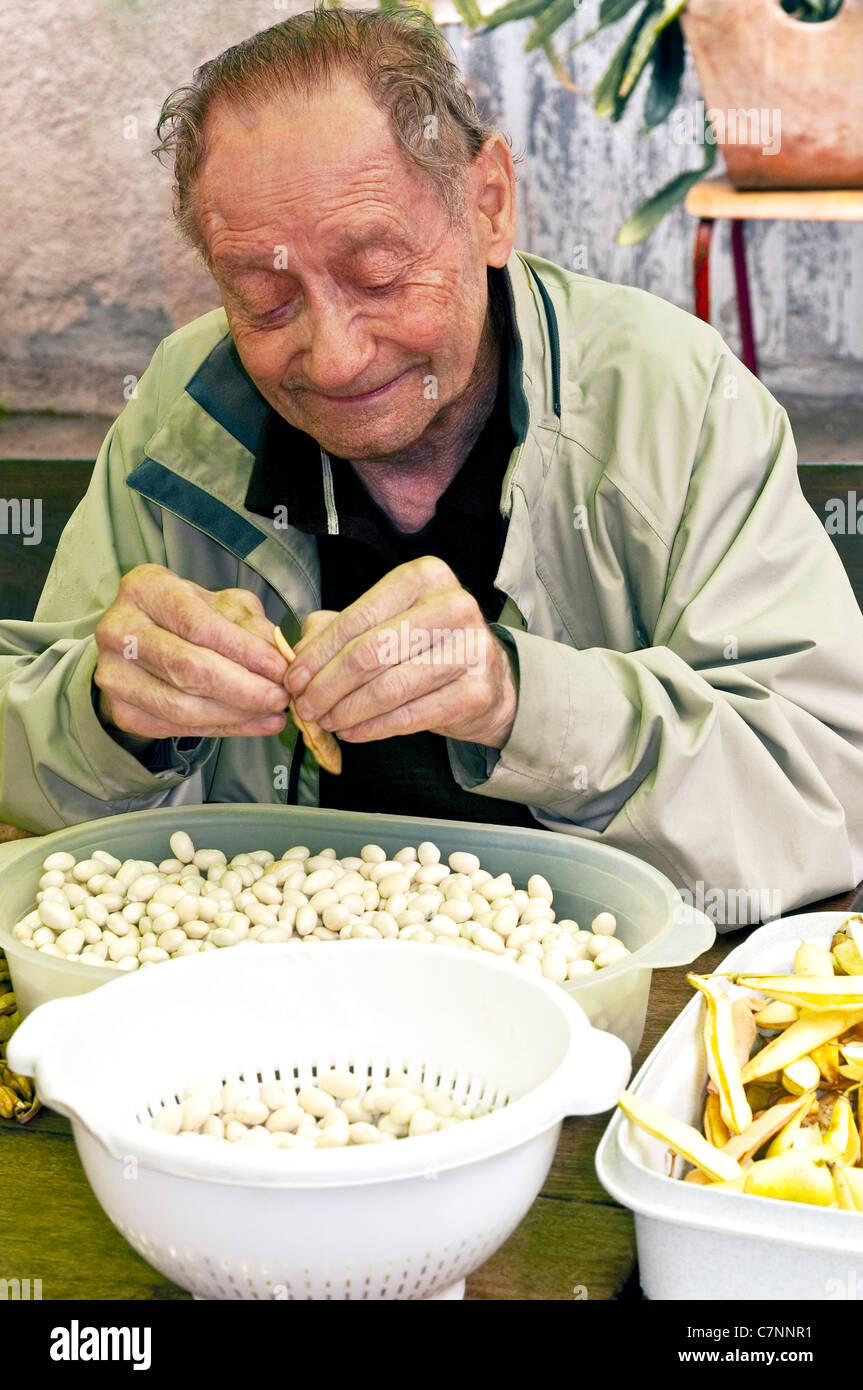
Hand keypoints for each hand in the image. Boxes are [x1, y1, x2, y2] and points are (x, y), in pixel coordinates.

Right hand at [94, 563, 289, 740]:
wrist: (145, 640)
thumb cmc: (189, 616)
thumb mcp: (222, 605)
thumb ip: (250, 626)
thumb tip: (278, 658)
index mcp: (145, 589)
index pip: (198, 625)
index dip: (243, 650)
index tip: (279, 668)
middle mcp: (119, 630)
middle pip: (187, 668)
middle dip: (243, 689)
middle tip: (280, 698)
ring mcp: (113, 674)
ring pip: (182, 706)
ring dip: (235, 715)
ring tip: (272, 713)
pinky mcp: (122, 710)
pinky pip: (177, 728)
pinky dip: (222, 730)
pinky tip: (252, 723)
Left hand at [284, 556, 517, 748]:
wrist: (490, 676)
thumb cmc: (428, 645)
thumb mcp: (385, 622)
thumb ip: (338, 630)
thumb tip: (296, 656)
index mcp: (425, 577)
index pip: (358, 617)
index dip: (318, 653)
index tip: (293, 678)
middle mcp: (453, 607)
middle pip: (371, 653)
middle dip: (327, 685)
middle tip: (305, 707)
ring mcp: (471, 650)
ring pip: (389, 688)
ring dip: (347, 710)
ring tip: (325, 721)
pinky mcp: (476, 692)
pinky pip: (411, 716)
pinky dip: (373, 728)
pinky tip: (352, 732)